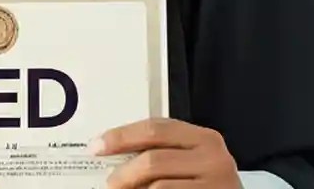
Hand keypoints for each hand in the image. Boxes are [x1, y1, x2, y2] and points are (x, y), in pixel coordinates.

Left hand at [94, 118, 239, 188]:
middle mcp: (213, 158)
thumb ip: (162, 149)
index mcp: (204, 138)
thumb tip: (113, 150)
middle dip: (124, 172)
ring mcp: (215, 184)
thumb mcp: (190, 157)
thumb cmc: (206, 181)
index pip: (154, 129)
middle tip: (110, 182)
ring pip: (158, 186)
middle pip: (153, 160)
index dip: (121, 136)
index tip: (98, 146)